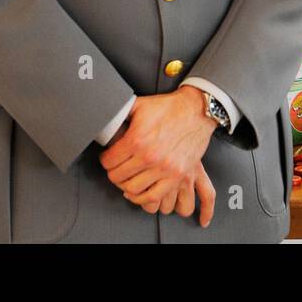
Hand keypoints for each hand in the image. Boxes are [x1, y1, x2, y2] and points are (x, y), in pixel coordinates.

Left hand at [99, 88, 217, 224]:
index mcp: (137, 140)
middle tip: (117, 167)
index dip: (105, 159)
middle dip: (114, 171)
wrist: (197, 110)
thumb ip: (120, 113)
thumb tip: (103, 118)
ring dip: (126, 184)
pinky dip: (142, 197)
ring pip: (132, 189)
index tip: (109, 157)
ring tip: (128, 177)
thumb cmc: (169, 107)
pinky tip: (139, 190)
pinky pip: (153, 196)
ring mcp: (164, 168)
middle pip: (117, 177)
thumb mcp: (140, 105)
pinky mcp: (177, 175)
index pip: (108, 161)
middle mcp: (149, 156)